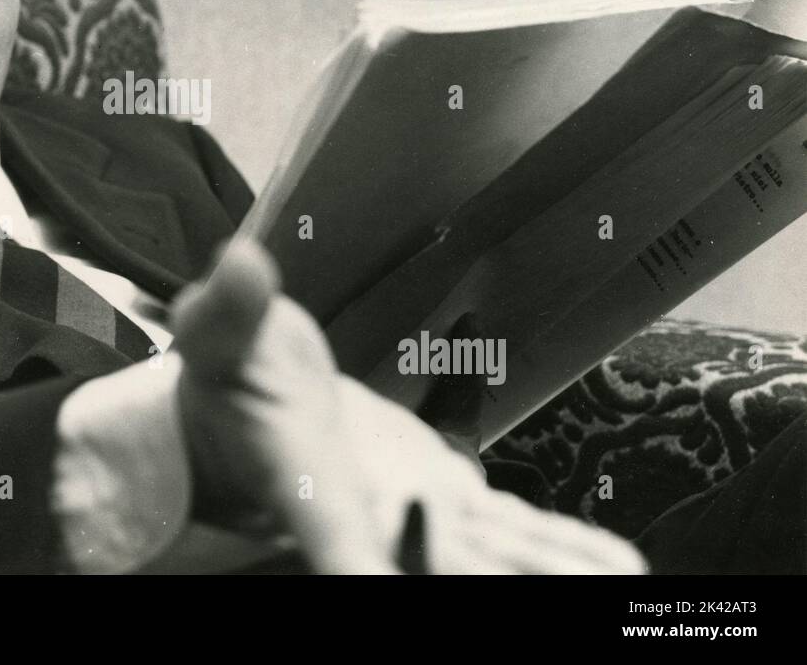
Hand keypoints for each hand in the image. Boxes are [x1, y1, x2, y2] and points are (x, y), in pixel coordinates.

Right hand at [169, 237, 645, 574]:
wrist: (250, 413)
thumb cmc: (227, 381)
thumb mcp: (218, 341)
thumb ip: (230, 312)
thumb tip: (241, 261)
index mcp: (309, 481)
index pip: (339, 538)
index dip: (367, 561)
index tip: (398, 562)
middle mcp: (371, 516)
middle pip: (436, 562)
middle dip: (498, 573)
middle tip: (588, 580)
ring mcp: (416, 514)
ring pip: (488, 554)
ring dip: (544, 564)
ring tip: (625, 577)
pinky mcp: (447, 500)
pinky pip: (508, 533)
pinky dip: (556, 546)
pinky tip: (613, 560)